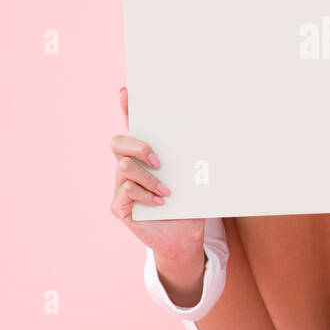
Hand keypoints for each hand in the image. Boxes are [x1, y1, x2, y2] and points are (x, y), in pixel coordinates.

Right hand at [109, 86, 205, 256]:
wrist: (186, 238)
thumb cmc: (190, 205)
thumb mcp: (194, 179)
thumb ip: (192, 160)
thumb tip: (211, 135)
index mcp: (146, 156)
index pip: (134, 127)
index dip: (128, 108)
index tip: (126, 91)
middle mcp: (130, 168)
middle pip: (119, 142)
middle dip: (138, 144)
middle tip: (159, 159)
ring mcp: (121, 187)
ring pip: (124, 167)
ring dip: (148, 177)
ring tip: (167, 191)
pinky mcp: (120, 206)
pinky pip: (127, 190)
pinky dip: (146, 194)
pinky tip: (160, 202)